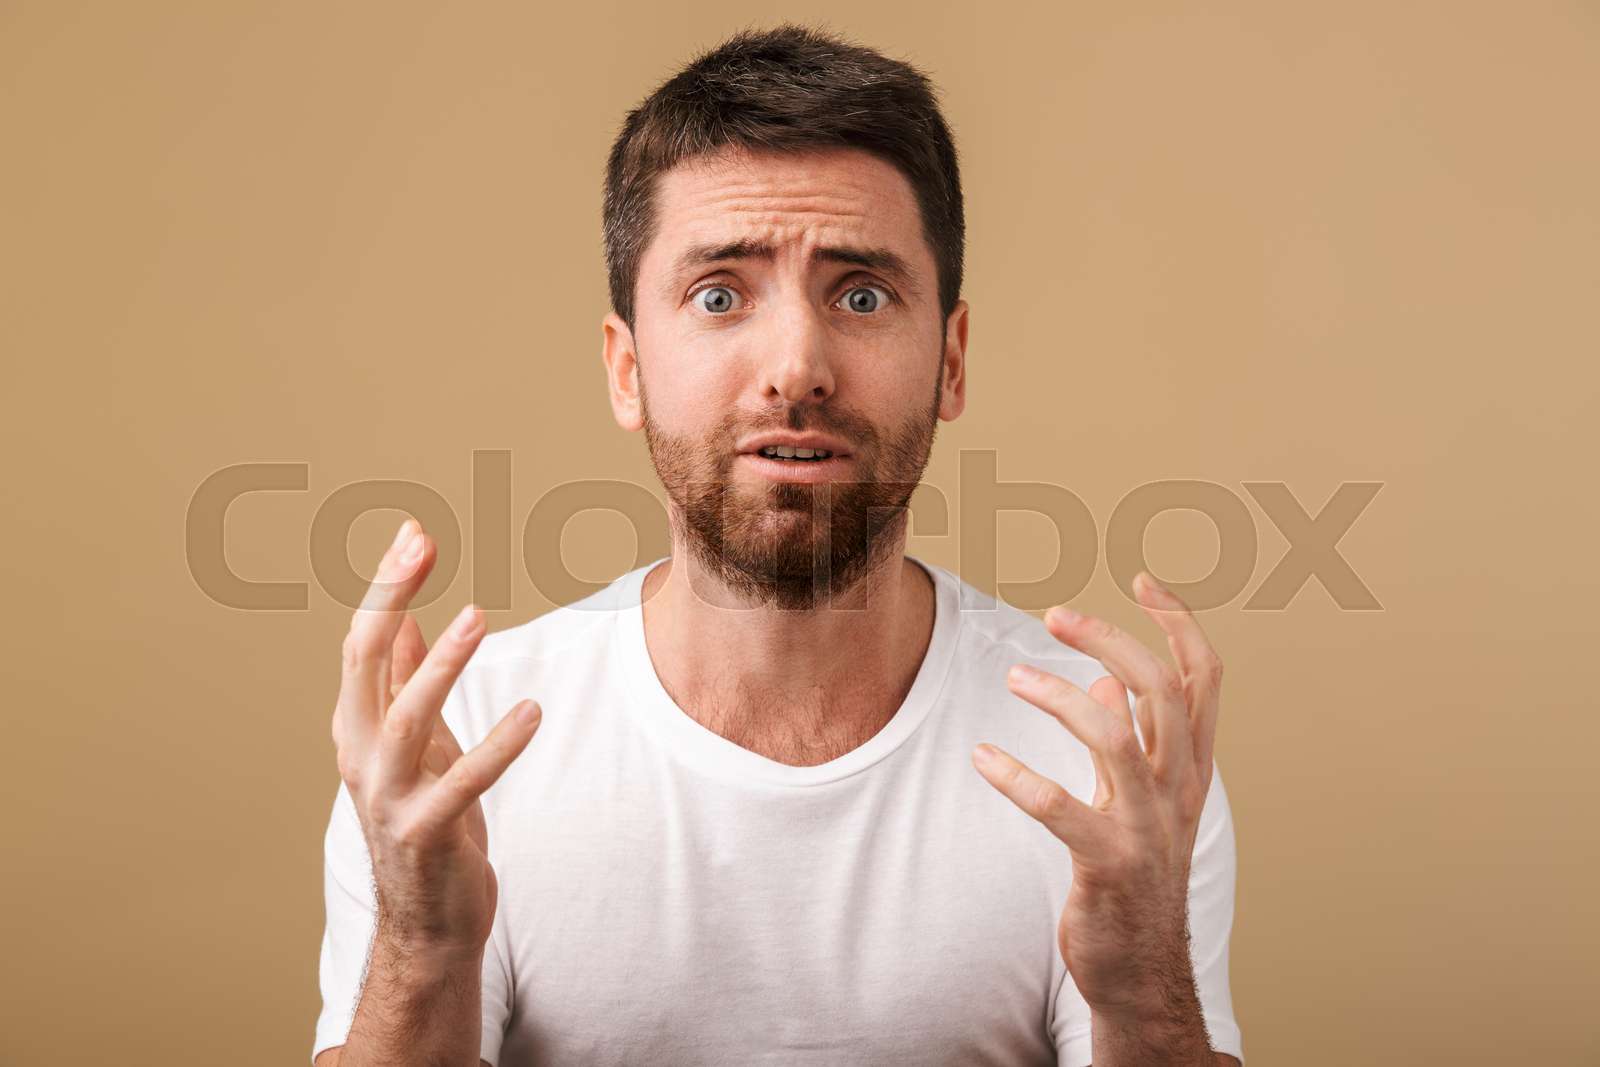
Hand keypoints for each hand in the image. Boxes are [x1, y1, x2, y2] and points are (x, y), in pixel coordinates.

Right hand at [330, 517, 542, 960]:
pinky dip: (498, 746)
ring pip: (405, 719)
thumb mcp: (418, 745)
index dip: (385, 587)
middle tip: (419, 544)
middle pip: (363, 664)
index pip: (361, 643)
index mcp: (356, 728)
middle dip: (389, 600)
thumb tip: (410, 618)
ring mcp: (388, 798)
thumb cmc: (426, 822)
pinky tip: (534, 712)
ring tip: (477, 614)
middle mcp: (359, 756)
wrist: (430, 922)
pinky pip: (463, 783)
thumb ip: (405, 684)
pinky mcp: (426, 833)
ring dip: (441, 665)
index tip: (413, 531)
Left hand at [971, 571, 1222, 1019]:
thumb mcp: (1138, 800)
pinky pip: (1059, 808)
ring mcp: (1146, 827)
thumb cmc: (1134, 875)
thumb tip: (1109, 682)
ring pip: (1115, 736)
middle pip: (1163, 690)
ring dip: (1061, 697)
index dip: (1179, 622)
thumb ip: (1130, 740)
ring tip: (1014, 676)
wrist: (1140, 971)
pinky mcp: (1106, 863)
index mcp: (1189, 769)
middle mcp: (1178, 790)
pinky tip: (984, 757)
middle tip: (1056, 615)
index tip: (1146, 578)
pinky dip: (1016, 775)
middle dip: (1112, 639)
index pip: (1203, 678)